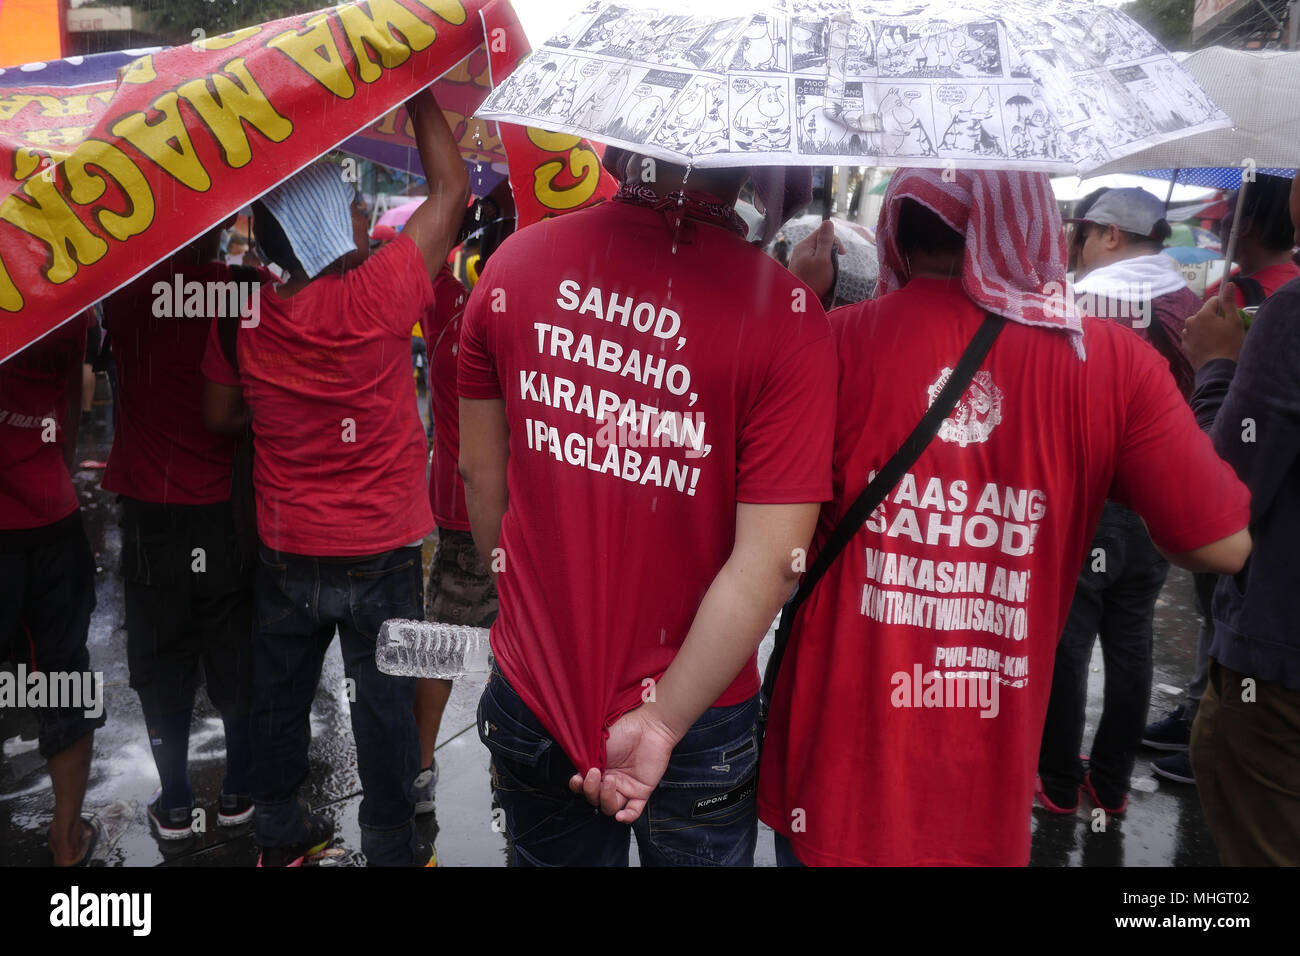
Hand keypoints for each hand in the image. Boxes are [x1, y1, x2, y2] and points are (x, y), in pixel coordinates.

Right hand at [569, 704, 678, 823]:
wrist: (648, 727)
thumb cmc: (624, 730)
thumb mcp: (597, 744)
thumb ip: (585, 759)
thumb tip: (577, 771)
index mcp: (598, 769)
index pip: (584, 787)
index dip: (578, 787)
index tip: (577, 779)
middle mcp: (610, 780)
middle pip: (595, 799)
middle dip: (591, 790)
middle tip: (595, 774)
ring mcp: (626, 787)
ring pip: (610, 807)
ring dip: (606, 798)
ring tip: (610, 781)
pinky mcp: (641, 791)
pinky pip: (633, 811)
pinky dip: (626, 817)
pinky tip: (620, 815)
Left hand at [787, 220, 844, 302]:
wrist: (801, 303)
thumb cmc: (813, 281)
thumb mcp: (823, 259)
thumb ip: (826, 241)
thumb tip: (828, 221)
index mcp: (804, 245)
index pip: (822, 231)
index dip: (835, 240)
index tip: (842, 253)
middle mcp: (800, 250)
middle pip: (820, 241)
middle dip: (831, 250)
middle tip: (835, 264)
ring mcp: (800, 259)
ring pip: (818, 252)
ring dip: (827, 259)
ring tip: (829, 271)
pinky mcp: (802, 268)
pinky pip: (814, 261)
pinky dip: (822, 265)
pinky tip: (823, 275)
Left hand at [1182, 296, 1244, 370]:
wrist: (1216, 369)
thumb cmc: (1229, 344)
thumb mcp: (1234, 321)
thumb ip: (1229, 302)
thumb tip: (1229, 284)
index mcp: (1202, 314)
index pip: (1214, 301)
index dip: (1224, 306)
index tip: (1230, 315)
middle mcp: (1190, 322)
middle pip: (1205, 313)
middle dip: (1215, 318)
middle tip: (1225, 330)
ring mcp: (1186, 334)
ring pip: (1199, 325)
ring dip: (1207, 328)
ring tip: (1218, 340)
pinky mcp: (1185, 345)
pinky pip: (1194, 336)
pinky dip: (1201, 338)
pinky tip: (1210, 346)